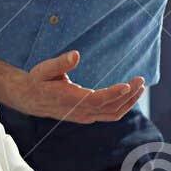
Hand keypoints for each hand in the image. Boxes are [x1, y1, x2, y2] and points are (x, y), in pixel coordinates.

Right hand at [7, 50, 144, 123]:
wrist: (30, 99)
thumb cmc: (38, 81)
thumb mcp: (44, 69)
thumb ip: (60, 63)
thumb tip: (76, 55)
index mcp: (69, 99)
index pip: (96, 99)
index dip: (113, 94)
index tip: (128, 85)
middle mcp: (79, 111)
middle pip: (110, 107)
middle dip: (128, 95)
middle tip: (140, 80)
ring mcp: (85, 116)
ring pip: (112, 113)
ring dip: (129, 102)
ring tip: (140, 87)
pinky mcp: (88, 116)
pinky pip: (110, 114)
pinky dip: (123, 106)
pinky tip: (130, 95)